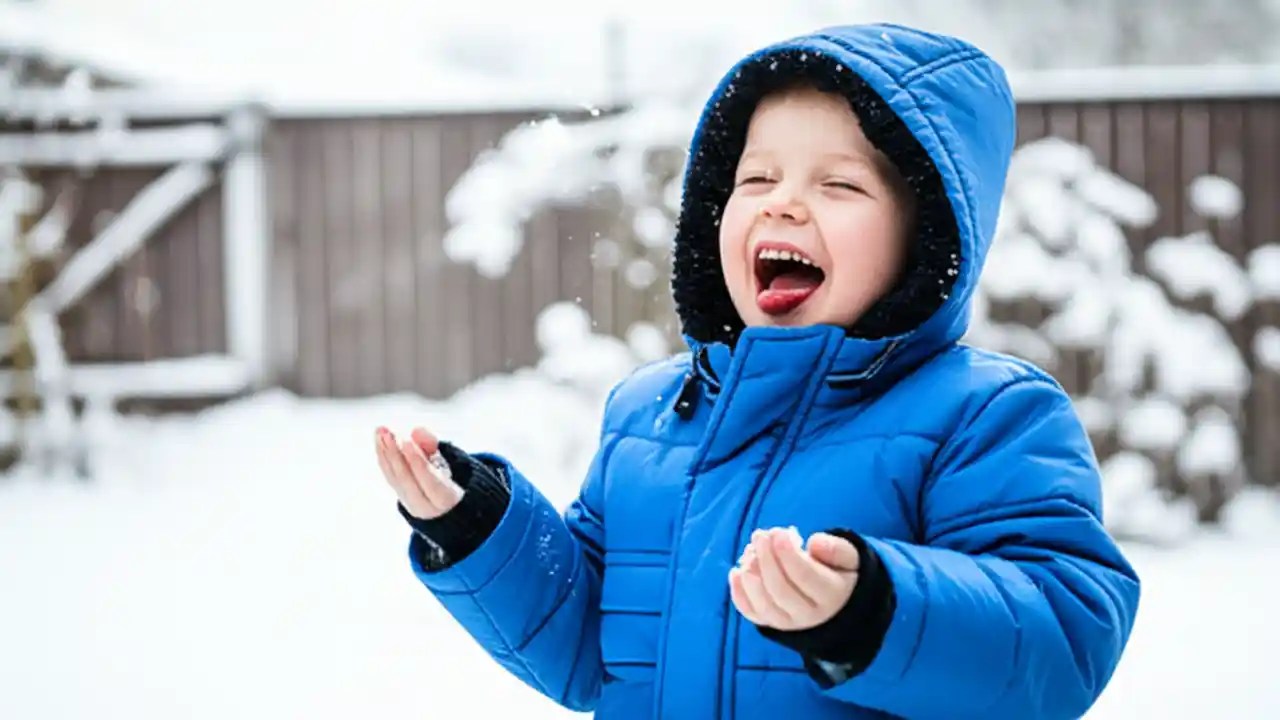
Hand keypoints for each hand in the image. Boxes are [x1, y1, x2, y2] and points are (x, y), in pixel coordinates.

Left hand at [374, 426, 463, 519]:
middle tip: (387, 433)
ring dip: (385, 453)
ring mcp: (410, 503)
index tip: (406, 440)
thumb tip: (417, 431)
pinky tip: (379, 442)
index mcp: (445, 500)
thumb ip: (433, 445)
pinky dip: (383, 459)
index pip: (430, 481)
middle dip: (396, 454)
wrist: (442, 503)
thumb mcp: (447, 460)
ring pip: (395, 478)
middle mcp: (425, 506)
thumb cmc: (447, 479)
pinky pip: (389, 478)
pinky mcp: (399, 497)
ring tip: (379, 432)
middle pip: (407, 480)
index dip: (417, 460)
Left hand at [728, 527, 859, 630]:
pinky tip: (736, 571)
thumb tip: (814, 544)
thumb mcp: (848, 558)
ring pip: (764, 604)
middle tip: (760, 535)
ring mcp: (788, 623)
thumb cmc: (838, 573)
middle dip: (766, 559)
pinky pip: (751, 613)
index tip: (779, 532)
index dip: (787, 553)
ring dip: (751, 574)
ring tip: (751, 549)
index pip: (804, 576)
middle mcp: (809, 615)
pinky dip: (739, 594)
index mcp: (831, 596)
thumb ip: (836, 549)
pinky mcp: (771, 624)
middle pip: (780, 589)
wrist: (835, 605)